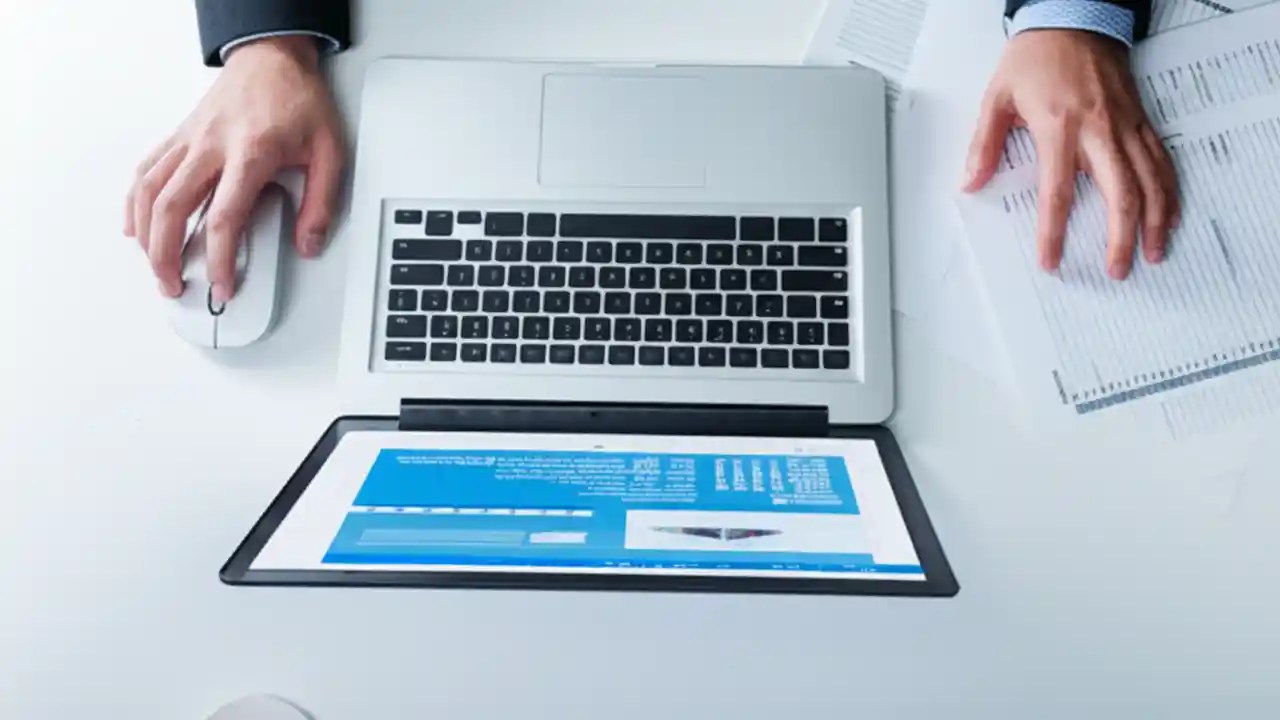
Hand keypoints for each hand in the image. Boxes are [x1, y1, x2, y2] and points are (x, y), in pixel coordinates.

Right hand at [124, 36, 344, 301]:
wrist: (273, 58)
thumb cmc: (299, 100)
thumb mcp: (330, 151)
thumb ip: (321, 203)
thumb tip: (309, 244)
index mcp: (252, 152)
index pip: (225, 217)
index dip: (219, 259)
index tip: (222, 286)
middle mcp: (212, 146)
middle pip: (172, 208)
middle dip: (166, 255)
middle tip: (175, 286)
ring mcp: (190, 139)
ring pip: (150, 191)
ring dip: (145, 236)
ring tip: (156, 267)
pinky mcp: (179, 136)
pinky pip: (146, 171)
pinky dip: (135, 203)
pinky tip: (136, 227)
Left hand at [963, 30, 1179, 279]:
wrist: (1074, 18)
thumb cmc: (1035, 57)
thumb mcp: (996, 97)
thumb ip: (983, 144)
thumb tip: (970, 182)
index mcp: (1059, 128)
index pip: (1058, 193)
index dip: (1054, 232)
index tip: (1052, 261)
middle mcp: (1099, 130)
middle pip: (1119, 194)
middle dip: (1120, 237)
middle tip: (1117, 269)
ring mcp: (1125, 126)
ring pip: (1150, 181)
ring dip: (1154, 222)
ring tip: (1152, 254)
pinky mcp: (1140, 121)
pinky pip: (1161, 161)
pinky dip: (1169, 192)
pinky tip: (1169, 216)